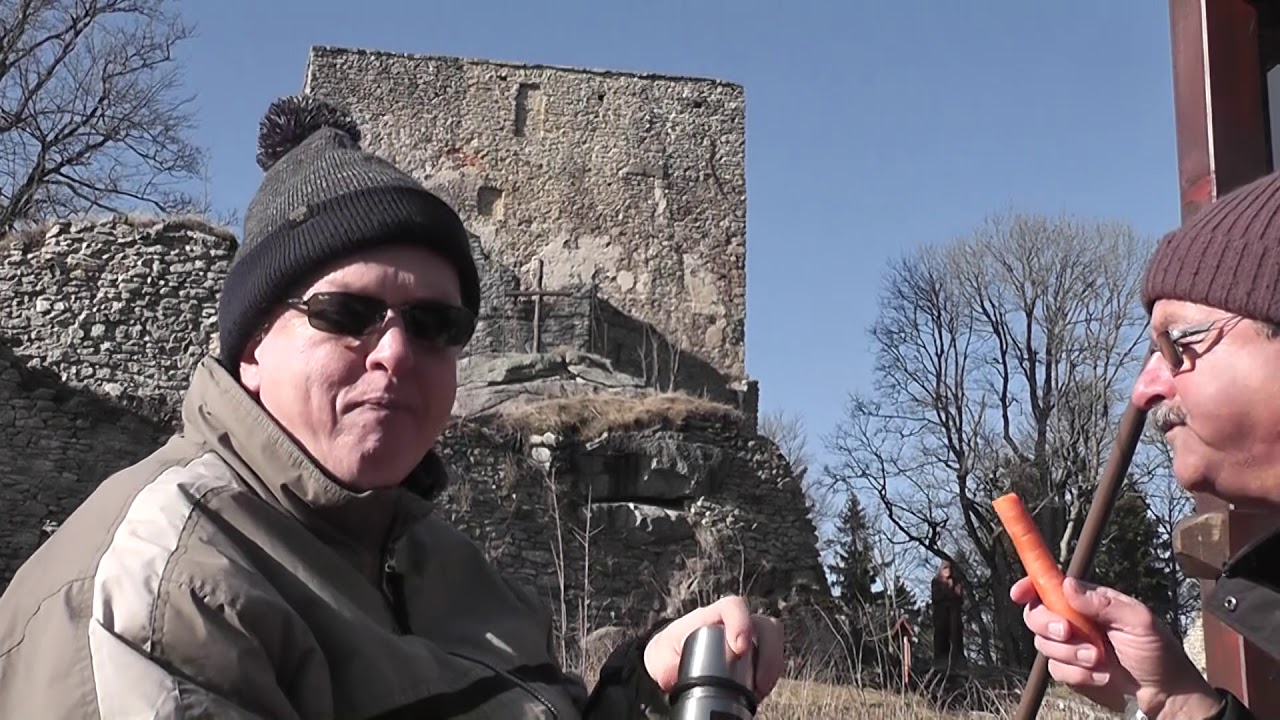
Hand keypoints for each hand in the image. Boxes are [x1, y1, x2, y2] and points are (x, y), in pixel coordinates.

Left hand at [643, 596, 784, 702]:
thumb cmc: (666, 655)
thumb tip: (675, 680)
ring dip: (772, 666)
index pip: (733, 606)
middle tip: (759, 682)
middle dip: (768, 652)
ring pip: (773, 642)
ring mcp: (748, 639)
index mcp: (710, 617)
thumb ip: (669, 665)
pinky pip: (772, 662)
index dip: (742, 622)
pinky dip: (770, 677)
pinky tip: (758, 692)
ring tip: (760, 689)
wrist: (670, 664)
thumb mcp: (660, 658)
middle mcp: (734, 624)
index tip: (740, 650)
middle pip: (764, 625)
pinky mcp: (755, 658)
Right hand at [1011, 576, 1222, 717]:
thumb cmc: (1158, 652)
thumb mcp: (1138, 621)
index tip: (1020, 593)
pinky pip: (1055, 670)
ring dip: (1070, 653)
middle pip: (1036, 614)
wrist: (1165, 694)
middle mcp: (1074, 621)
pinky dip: (1077, 675)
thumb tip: (1067, 585)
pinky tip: (1100, 676)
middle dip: (1048, 623)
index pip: (1050, 586)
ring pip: (1043, 644)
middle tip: (1067, 632)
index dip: (1030, 586)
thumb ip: (1102, 603)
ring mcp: (1071, 647)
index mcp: (1088, 602)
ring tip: (1099, 659)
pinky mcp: (1071, 672)